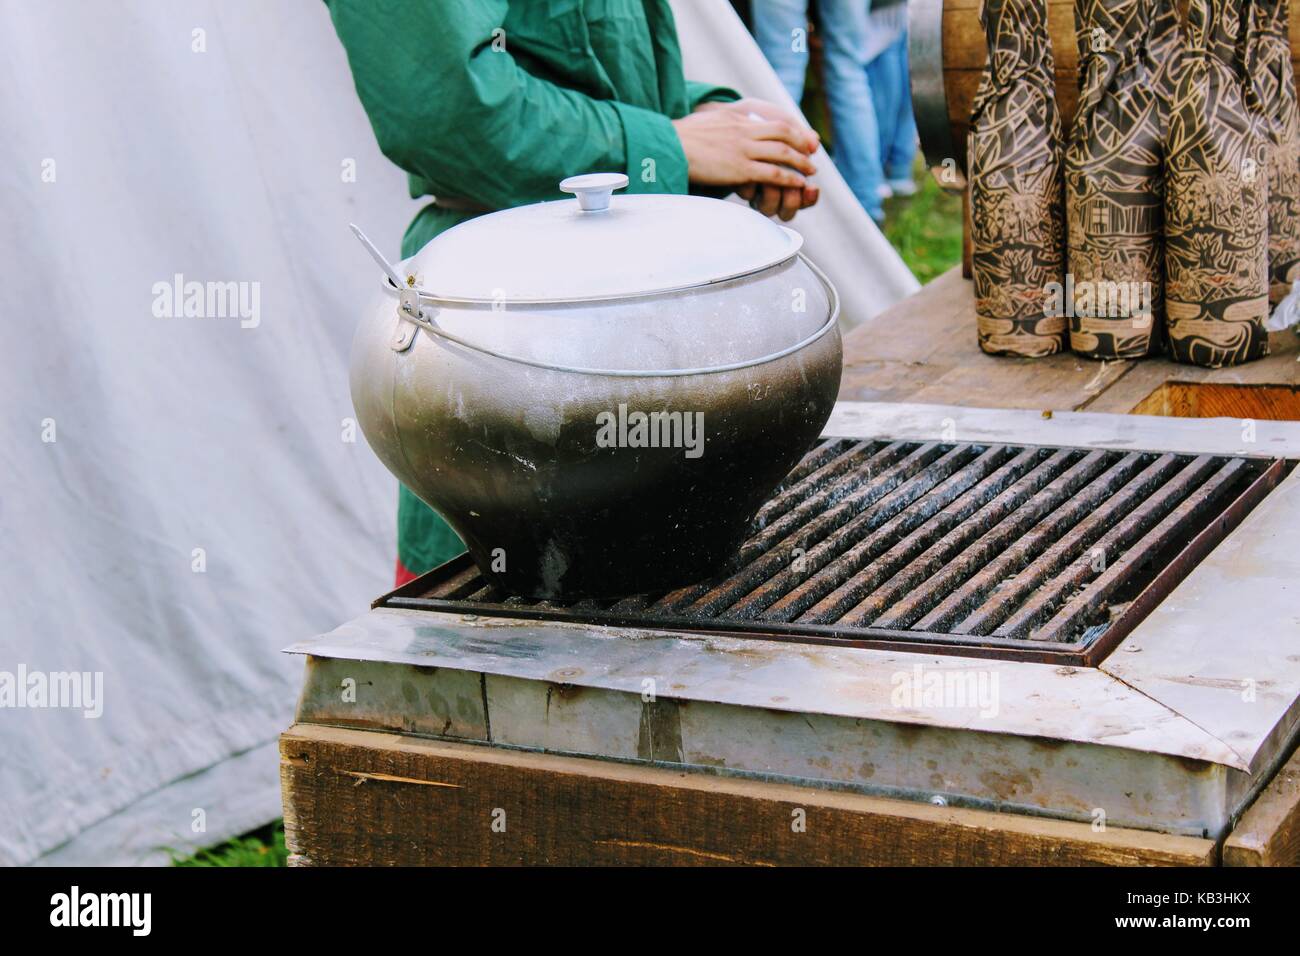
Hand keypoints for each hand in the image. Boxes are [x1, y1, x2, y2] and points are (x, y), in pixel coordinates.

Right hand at [692, 99, 819, 219]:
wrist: (669, 147)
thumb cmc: (680, 139)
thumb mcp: (706, 122)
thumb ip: (721, 124)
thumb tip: (721, 125)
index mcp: (737, 118)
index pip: (772, 121)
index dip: (792, 130)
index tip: (801, 138)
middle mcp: (744, 131)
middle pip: (784, 133)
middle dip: (802, 144)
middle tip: (812, 154)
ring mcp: (743, 149)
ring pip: (783, 153)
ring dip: (800, 162)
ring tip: (811, 172)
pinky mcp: (740, 169)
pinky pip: (772, 173)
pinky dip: (789, 178)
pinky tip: (798, 184)